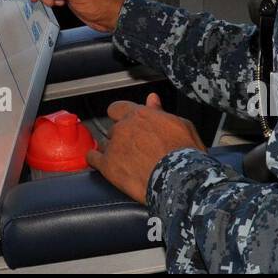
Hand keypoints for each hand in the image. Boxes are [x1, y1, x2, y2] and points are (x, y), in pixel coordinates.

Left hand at [86, 93, 206, 203]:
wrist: (179, 179)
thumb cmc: (185, 153)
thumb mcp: (180, 125)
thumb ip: (161, 111)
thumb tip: (152, 98)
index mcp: (139, 115)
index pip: (117, 108)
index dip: (121, 116)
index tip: (126, 123)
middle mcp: (123, 127)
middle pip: (113, 129)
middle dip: (121, 138)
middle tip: (134, 149)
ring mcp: (114, 146)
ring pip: (104, 143)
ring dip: (111, 150)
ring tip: (125, 162)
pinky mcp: (108, 166)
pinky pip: (92, 159)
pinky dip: (95, 160)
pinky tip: (101, 164)